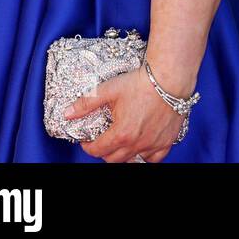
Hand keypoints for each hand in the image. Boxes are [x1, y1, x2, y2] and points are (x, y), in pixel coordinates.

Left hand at [66, 67, 184, 162]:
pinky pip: (155, 159)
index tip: (87, 140)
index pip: (97, 150)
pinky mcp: (167, 140)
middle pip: (113, 159)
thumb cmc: (142, 83)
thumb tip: (68, 113)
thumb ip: (86, 103)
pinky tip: (142, 148)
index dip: (88, 146)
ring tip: (121, 144)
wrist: (170, 78)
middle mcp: (137, 143)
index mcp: (121, 133)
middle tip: (103, 141)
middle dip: (104, 152)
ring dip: (123, 155)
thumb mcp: (109, 89)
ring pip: (132, 160)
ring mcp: (153, 143)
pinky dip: (146, 156)